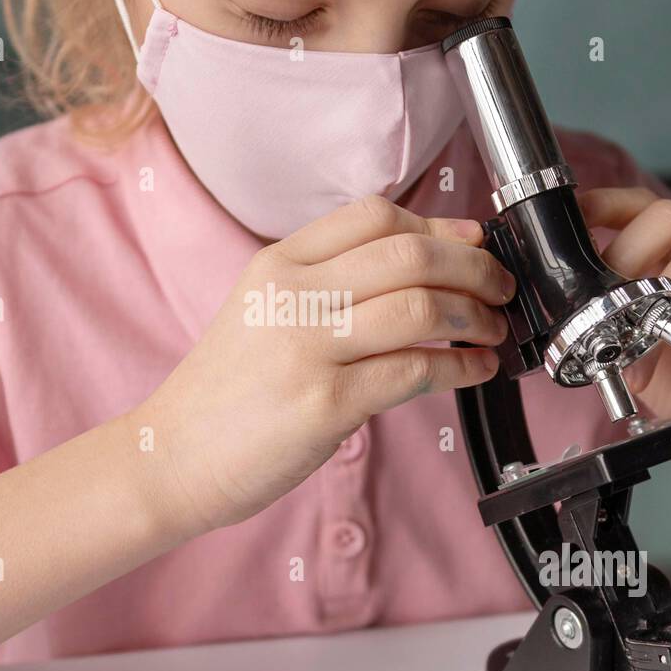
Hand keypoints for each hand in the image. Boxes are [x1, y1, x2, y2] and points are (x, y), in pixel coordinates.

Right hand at [137, 195, 514, 531]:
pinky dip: (461, 367)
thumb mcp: (261, 312)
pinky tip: (475, 370)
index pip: (374, 214)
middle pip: (409, 252)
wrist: (170, 457)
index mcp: (278, 264)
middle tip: (499, 286)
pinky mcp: (325, 404)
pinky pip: (414, 371)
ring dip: (475, 317)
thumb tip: (418, 271)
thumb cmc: (225, 393)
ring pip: (420, 307)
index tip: (473, 239)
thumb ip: (326, 286)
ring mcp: (307, 348)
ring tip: (493, 330)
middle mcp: (292, 295)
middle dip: (474, 266)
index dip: (439, 224)